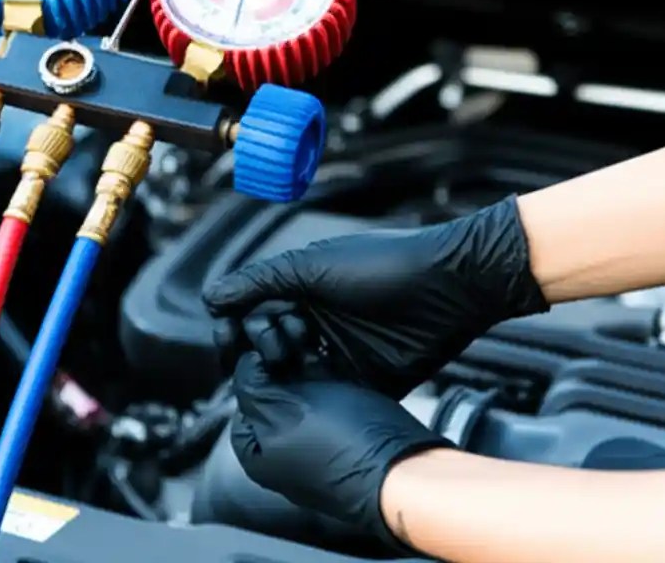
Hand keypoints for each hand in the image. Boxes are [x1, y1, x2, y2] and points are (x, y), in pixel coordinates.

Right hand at [204, 195, 548, 397]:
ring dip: (288, 378)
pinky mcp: (369, 380)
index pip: (252, 318)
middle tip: (279, 349)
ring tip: (297, 366)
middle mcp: (319, 323)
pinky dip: (318, 398)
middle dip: (263, 353)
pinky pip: (332, 396)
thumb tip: (211, 297)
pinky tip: (314, 394)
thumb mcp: (313, 266)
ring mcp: (343, 353)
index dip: (236, 331)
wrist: (453, 285)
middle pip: (270, 351)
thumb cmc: (386, 265)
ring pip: (298, 377)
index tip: (228, 343)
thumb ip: (261, 282)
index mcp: (303, 292)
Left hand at [230, 353, 450, 547]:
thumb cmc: (340, 445)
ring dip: (313, 369)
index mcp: (259, 456)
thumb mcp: (280, 409)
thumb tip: (244, 366)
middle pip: (277, 395)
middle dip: (286, 366)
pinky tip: (344, 365)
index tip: (268, 349)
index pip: (243, 401)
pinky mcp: (353, 436)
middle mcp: (287, 454)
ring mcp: (322, 445)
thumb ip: (251, 386)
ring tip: (321, 350)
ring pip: (309, 394)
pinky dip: (336, 380)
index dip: (254, 371)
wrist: (403, 469)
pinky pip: (337, 400)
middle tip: (297, 343)